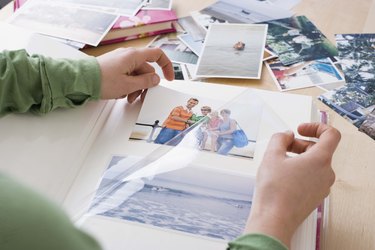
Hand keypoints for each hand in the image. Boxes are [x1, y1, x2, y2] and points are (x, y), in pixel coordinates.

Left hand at [97, 47, 173, 101]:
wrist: (82, 80)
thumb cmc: (102, 80)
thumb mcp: (128, 85)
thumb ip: (145, 82)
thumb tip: (156, 79)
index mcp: (134, 56)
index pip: (158, 55)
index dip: (166, 66)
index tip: (169, 78)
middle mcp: (128, 55)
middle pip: (146, 69)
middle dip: (145, 84)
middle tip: (140, 96)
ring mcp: (120, 60)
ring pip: (137, 74)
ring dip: (136, 87)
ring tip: (128, 97)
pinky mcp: (114, 66)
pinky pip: (127, 75)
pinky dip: (127, 84)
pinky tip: (121, 93)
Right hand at [244, 123, 340, 246]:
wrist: (274, 219)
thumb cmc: (275, 191)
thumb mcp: (271, 155)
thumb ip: (279, 138)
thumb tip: (285, 135)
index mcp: (320, 160)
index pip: (331, 134)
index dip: (316, 127)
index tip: (301, 129)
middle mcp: (326, 173)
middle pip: (319, 149)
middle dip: (300, 144)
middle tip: (282, 146)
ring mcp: (322, 186)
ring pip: (314, 164)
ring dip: (298, 158)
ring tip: (279, 162)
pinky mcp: (315, 196)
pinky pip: (311, 177)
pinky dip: (299, 171)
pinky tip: (282, 176)